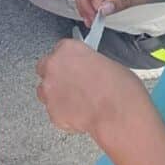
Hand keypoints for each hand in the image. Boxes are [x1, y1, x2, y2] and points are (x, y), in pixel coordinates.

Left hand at [35, 38, 151, 143]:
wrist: (119, 112)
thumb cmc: (119, 89)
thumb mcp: (105, 63)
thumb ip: (87, 63)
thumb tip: (86, 70)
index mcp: (68, 49)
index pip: (59, 50)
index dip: (67, 61)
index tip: (72, 67)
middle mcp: (53, 66)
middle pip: (45, 68)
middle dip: (56, 77)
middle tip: (72, 85)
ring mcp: (49, 89)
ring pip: (45, 92)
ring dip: (57, 96)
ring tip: (78, 102)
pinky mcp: (52, 111)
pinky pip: (55, 112)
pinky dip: (64, 115)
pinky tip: (81, 115)